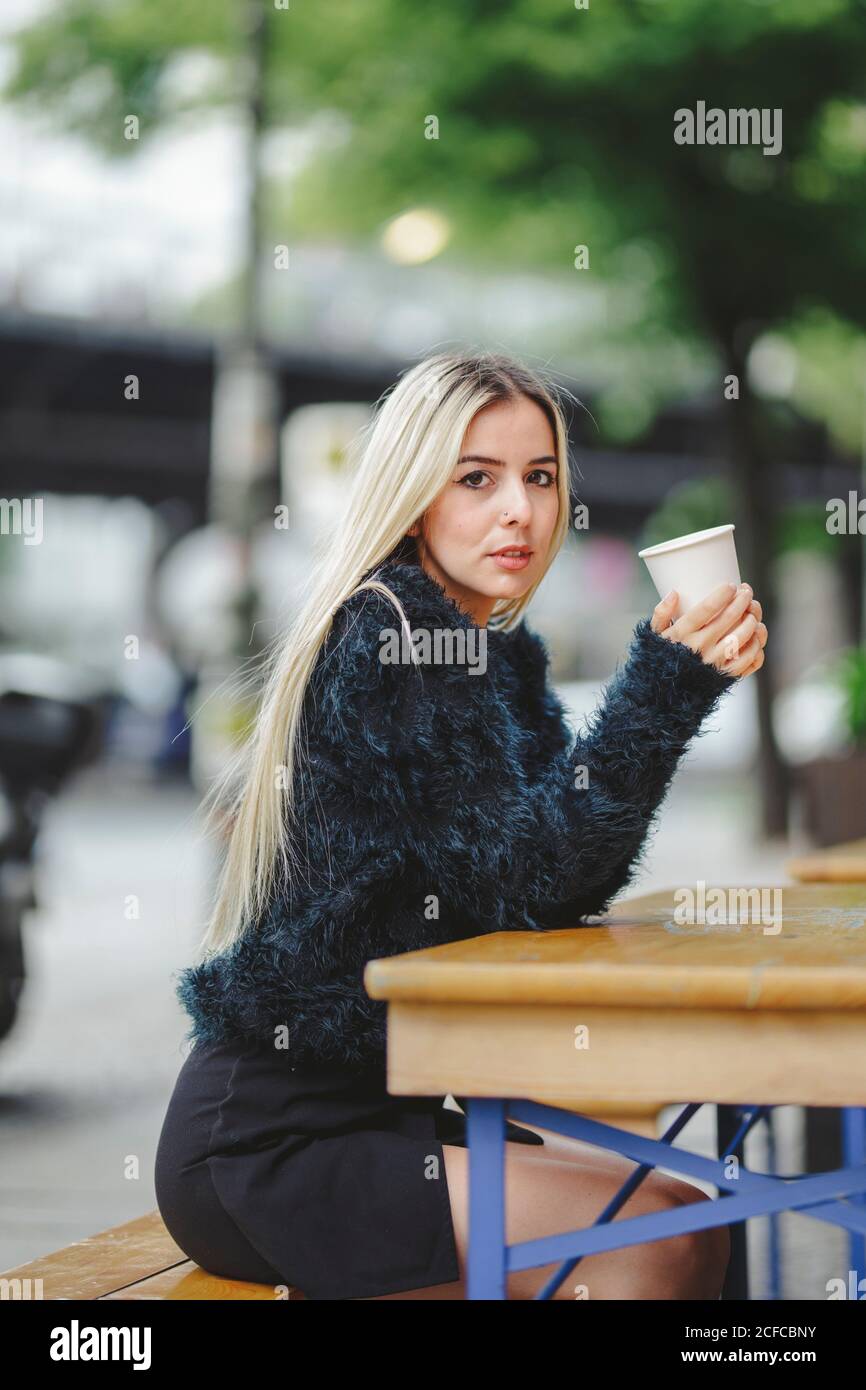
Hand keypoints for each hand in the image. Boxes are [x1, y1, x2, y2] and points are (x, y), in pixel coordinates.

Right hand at [650, 582, 767, 678]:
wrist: (663, 695)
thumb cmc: (659, 658)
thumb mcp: (653, 635)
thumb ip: (661, 613)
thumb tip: (674, 592)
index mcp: (683, 634)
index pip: (708, 607)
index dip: (723, 593)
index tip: (731, 585)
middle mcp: (700, 647)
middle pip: (730, 617)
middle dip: (743, 600)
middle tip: (746, 592)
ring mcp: (715, 663)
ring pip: (744, 636)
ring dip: (753, 620)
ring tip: (752, 612)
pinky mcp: (725, 676)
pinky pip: (750, 659)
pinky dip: (756, 646)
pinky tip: (755, 636)